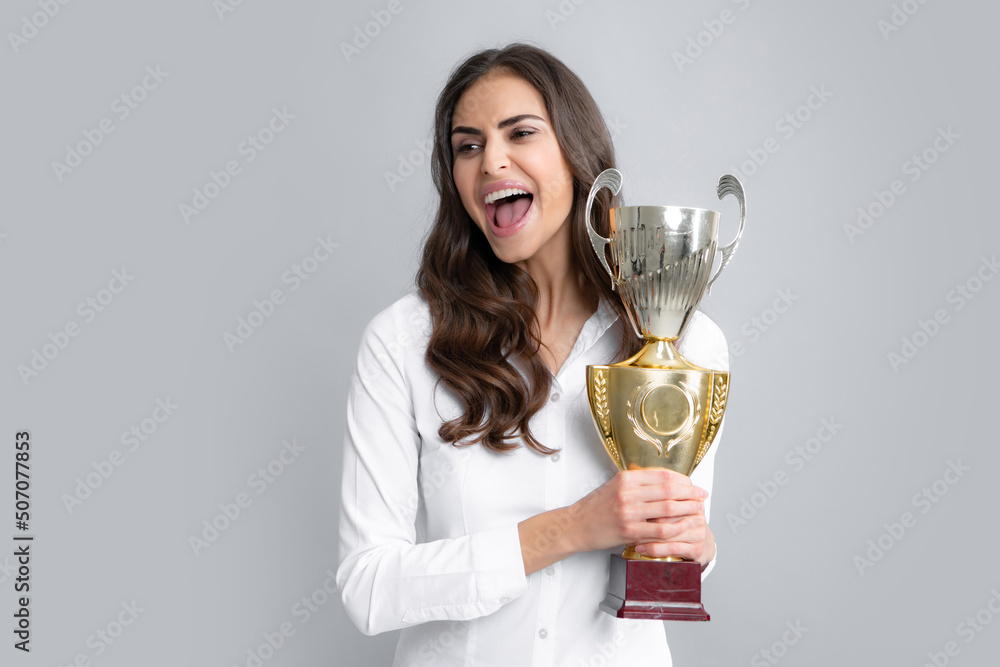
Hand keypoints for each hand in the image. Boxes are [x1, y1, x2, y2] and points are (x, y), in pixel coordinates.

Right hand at [570, 468, 711, 561]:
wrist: (575, 525)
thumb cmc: (595, 507)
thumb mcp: (614, 486)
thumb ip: (637, 483)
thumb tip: (665, 483)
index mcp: (626, 478)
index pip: (662, 476)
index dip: (683, 480)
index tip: (693, 484)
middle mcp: (628, 493)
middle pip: (669, 490)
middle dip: (691, 493)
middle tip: (703, 496)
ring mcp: (629, 512)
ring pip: (668, 509)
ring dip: (687, 509)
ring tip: (698, 510)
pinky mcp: (629, 531)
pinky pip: (660, 530)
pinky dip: (676, 528)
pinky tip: (685, 527)